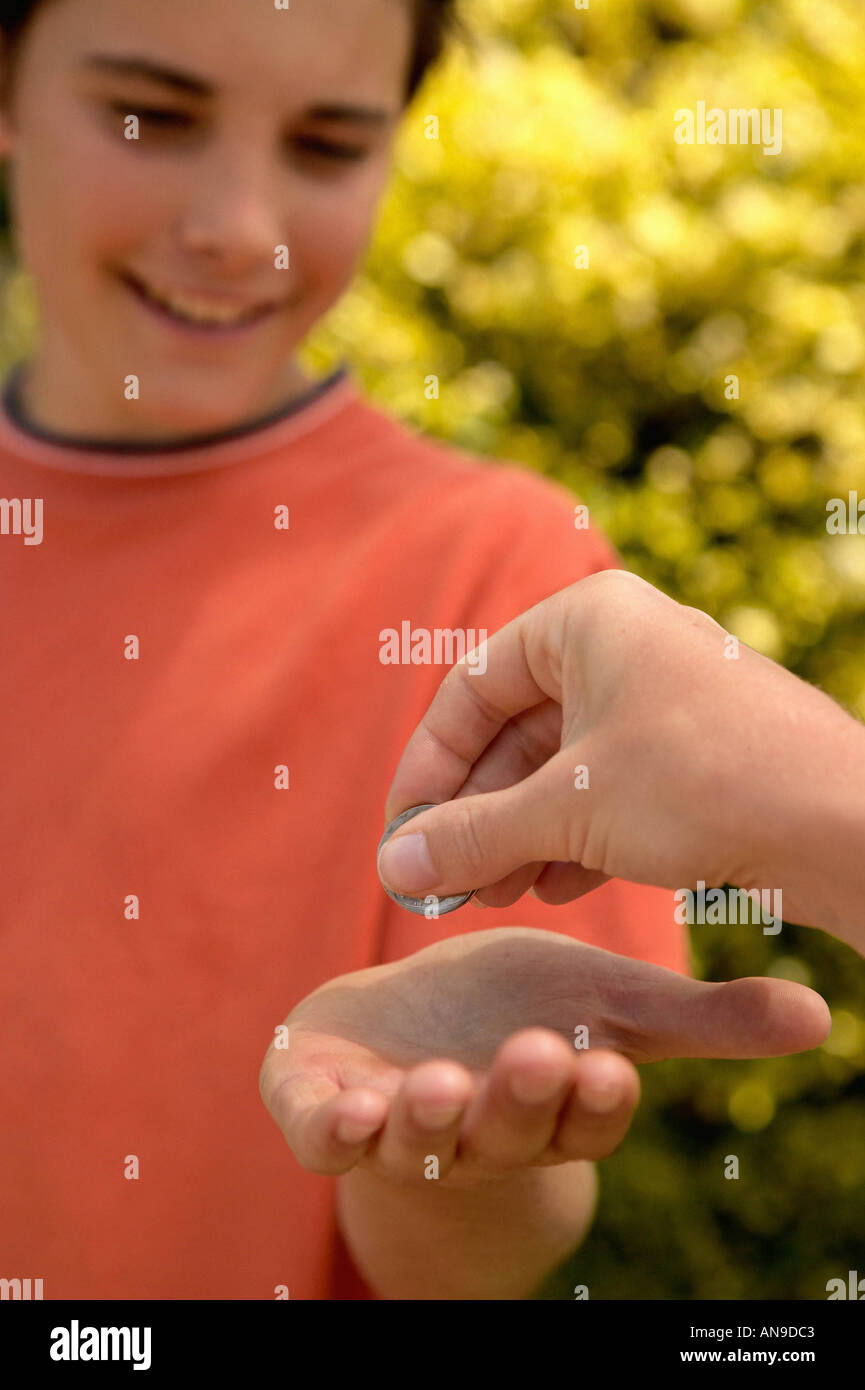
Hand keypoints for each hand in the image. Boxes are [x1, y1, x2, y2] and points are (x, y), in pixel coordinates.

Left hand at [260, 927, 829, 1185]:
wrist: (402, 1028)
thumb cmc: (514, 1009)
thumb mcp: (604, 1000)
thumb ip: (696, 1018)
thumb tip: (820, 1016)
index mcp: (550, 1105)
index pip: (582, 1118)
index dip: (593, 1101)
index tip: (607, 1068)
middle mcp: (479, 1132)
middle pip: (505, 1129)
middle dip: (520, 1097)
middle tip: (536, 1054)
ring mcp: (397, 1127)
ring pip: (419, 1139)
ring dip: (429, 1118)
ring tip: (439, 1084)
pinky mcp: (322, 1114)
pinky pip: (323, 1137)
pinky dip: (332, 1128)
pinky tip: (347, 1105)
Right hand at [376, 570, 864, 941]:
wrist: (847, 826)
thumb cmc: (705, 786)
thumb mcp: (568, 809)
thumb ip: (471, 835)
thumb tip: (392, 866)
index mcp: (584, 619)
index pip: (470, 687)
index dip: (427, 767)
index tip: (401, 835)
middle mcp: (622, 646)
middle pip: (513, 731)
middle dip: (475, 813)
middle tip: (443, 882)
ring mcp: (661, 699)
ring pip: (560, 766)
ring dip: (518, 834)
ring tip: (494, 895)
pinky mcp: (691, 753)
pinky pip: (606, 788)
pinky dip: (571, 837)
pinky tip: (553, 889)